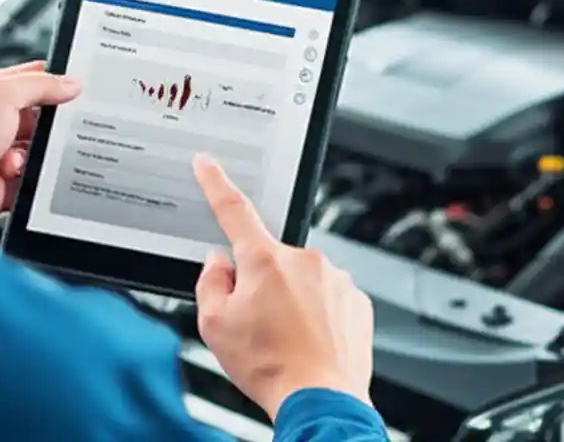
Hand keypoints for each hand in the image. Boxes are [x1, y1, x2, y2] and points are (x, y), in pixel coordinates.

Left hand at [0, 61, 80, 226]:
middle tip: (59, 127)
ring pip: (39, 153)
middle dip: (51, 126)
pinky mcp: (2, 185)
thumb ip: (40, 85)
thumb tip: (70, 83)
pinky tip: (13, 173)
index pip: (31, 82)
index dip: (55, 83)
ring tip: (22, 153)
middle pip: (40, 120)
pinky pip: (31, 181)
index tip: (79, 89)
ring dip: (37, 154)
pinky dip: (28, 178)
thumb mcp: (3, 93)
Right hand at [191, 154, 373, 420]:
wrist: (320, 398)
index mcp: (264, 260)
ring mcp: (334, 278)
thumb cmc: (270, 366)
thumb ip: (211, 282)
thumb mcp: (214, 325)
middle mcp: (303, 260)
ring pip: (299, 281)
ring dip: (290, 302)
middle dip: (259, 284)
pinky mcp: (356, 300)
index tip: (208, 165)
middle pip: (268, 260)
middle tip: (256, 324)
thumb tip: (220, 264)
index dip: (216, 183)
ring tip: (286, 341)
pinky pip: (327, 299)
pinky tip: (309, 342)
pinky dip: (316, 316)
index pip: (233, 210)